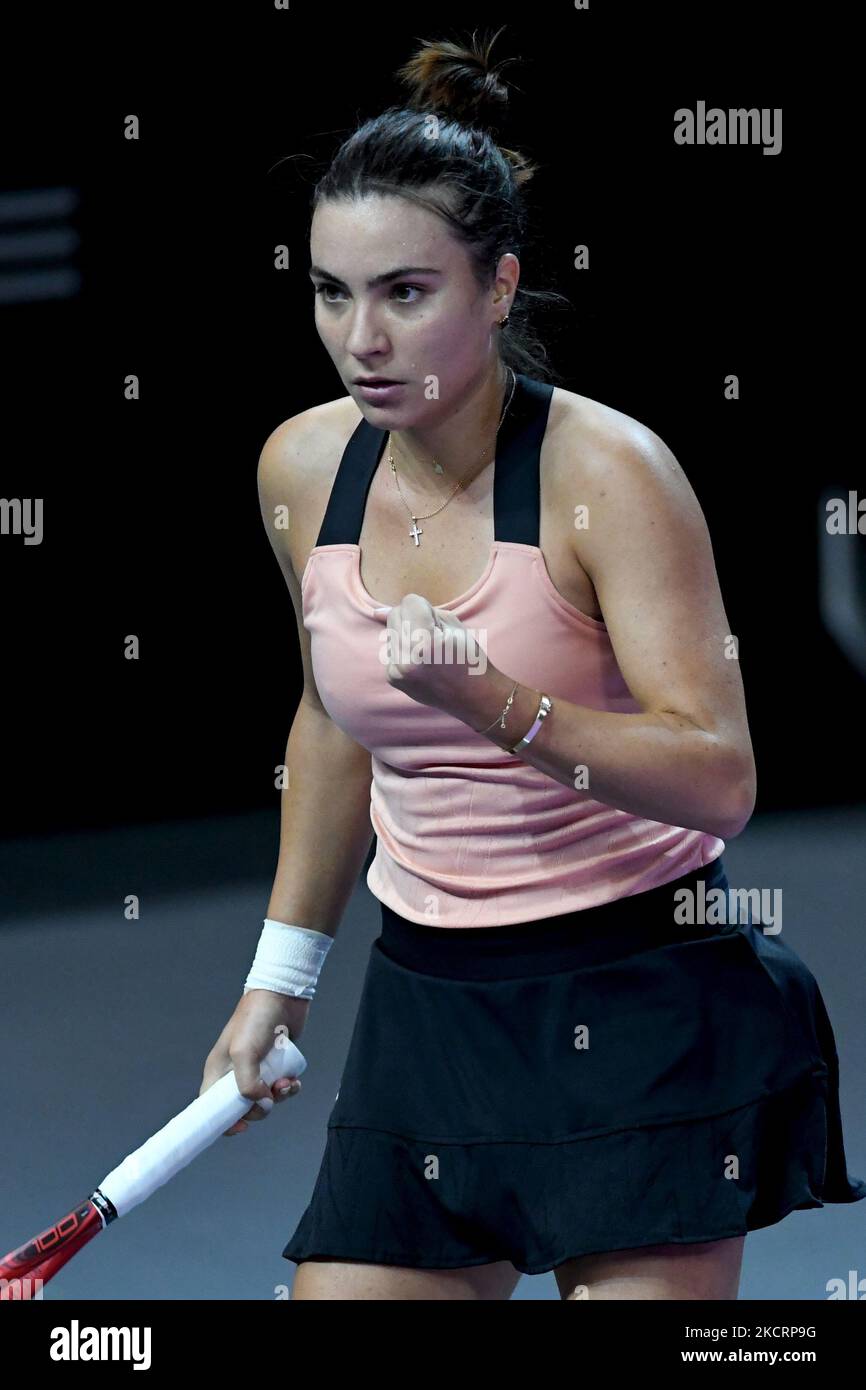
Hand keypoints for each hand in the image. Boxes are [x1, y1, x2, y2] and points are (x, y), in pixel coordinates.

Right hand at [199, 990, 308, 1136]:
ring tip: (286, 1083)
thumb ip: (246, 1084)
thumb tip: (261, 1103)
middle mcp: (235, 1073)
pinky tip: (294, 1080)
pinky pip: (281, 1088)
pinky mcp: (275, 1065)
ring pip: (265, 1099)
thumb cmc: (255, 1020)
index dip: (223, 1121)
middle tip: (270, 1096)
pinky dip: (289, 1089)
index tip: (241, 1127)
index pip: (211, 1106)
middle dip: (260, 1108)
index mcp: (218, 1071)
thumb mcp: (244, 1053)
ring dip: (279, 1097)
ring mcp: (257, 1069)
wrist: (282, 996)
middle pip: (242, 1108)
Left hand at [377, 592, 497, 721]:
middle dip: (411, 618)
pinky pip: (390, 650)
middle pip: (395, 615)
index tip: (437, 622)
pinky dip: (403, 650)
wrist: (473, 696)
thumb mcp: (453, 625)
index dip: (424, 607)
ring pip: (390, 632)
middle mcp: (407, 657)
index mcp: (426, 641)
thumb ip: (417, 611)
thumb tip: (377, 612)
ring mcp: (397, 670)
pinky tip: (420, 662)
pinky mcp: (393, 679)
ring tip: (426, 651)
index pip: (408, 602)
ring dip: (406, 635)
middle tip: (432, 635)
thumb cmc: (468, 657)